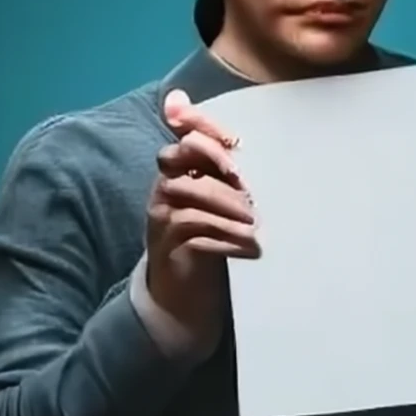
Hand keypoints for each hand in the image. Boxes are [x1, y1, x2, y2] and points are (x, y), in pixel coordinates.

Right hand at [144, 89, 258, 338]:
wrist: (187, 288)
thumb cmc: (213, 233)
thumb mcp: (222, 197)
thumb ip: (231, 166)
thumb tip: (247, 139)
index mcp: (180, 166)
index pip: (185, 133)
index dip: (205, 127)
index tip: (235, 140)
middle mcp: (165, 184)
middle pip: (176, 154)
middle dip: (213, 160)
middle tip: (245, 181)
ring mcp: (161, 213)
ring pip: (187, 192)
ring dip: (225, 205)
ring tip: (255, 221)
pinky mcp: (166, 243)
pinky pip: (193, 230)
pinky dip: (224, 237)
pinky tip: (248, 247)